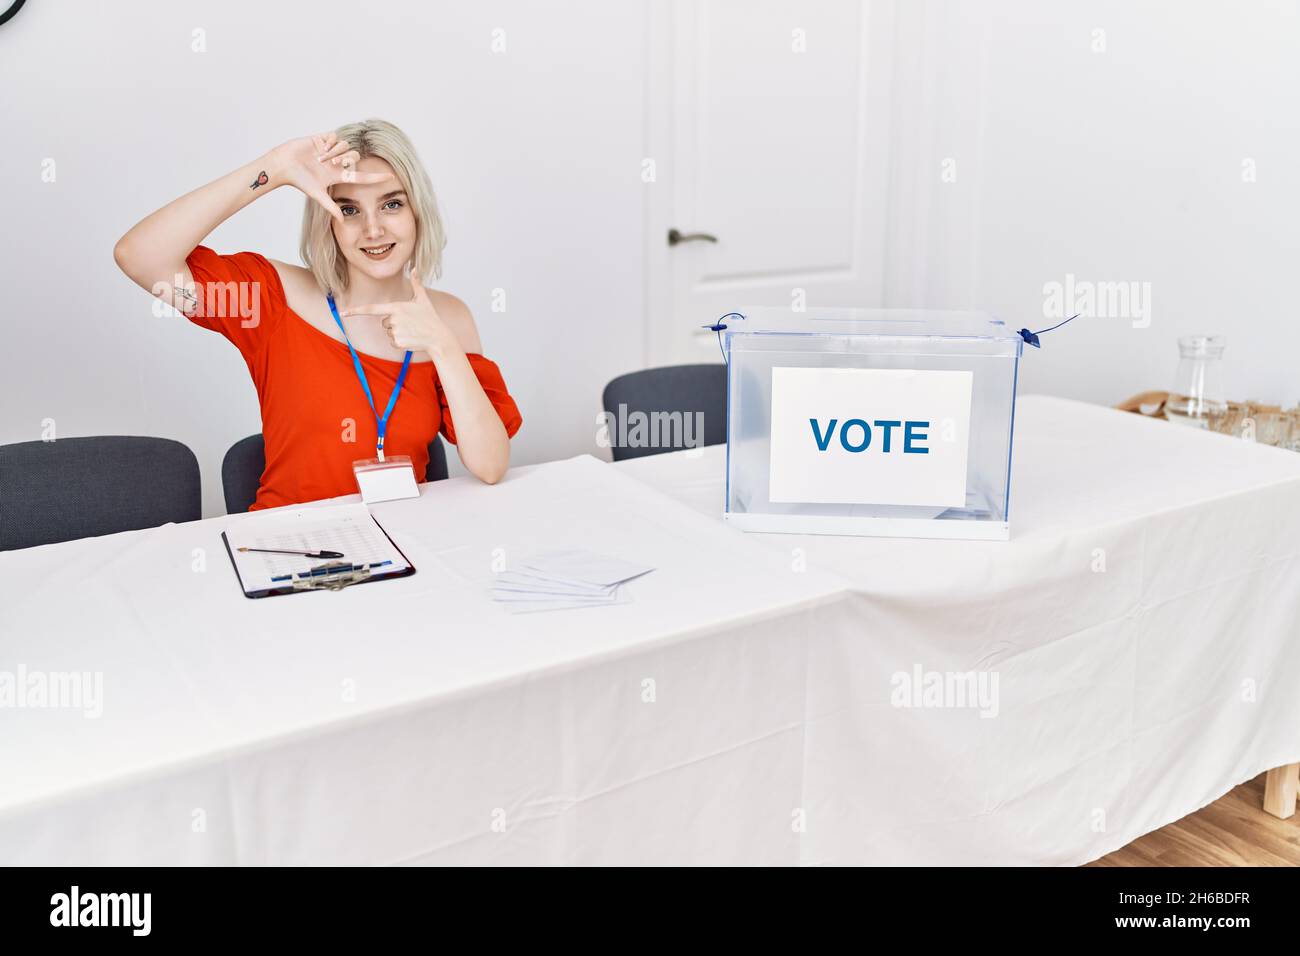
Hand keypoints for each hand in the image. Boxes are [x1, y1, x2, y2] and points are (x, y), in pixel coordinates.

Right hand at [265, 132, 392, 222]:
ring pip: (345, 146)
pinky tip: (319, 148)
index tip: (391, 178)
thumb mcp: (317, 194)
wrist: (283, 165)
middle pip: (355, 157)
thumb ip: (330, 206)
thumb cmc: (299, 181)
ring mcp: (331, 150)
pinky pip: (335, 137)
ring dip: (334, 152)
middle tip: (332, 164)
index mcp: (338, 175)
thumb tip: (342, 221)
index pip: (362, 176)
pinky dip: (329, 143)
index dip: (376, 177)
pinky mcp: (323, 139)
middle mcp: (337, 162)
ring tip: (320, 159)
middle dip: (346, 159)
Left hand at [340, 270, 457, 355]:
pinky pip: (392, 342)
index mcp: (396, 307)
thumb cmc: (430, 317)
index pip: (372, 309)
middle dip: (394, 324)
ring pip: (388, 333)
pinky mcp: (397, 342)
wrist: (439, 337)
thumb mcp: (423, 299)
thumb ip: (416, 283)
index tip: (344, 313)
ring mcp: (395, 331)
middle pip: (384, 322)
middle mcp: (393, 319)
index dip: (356, 311)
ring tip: (412, 331)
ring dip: (398, 333)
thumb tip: (415, 268)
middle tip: (409, 324)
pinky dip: (400, 343)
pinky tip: (411, 339)